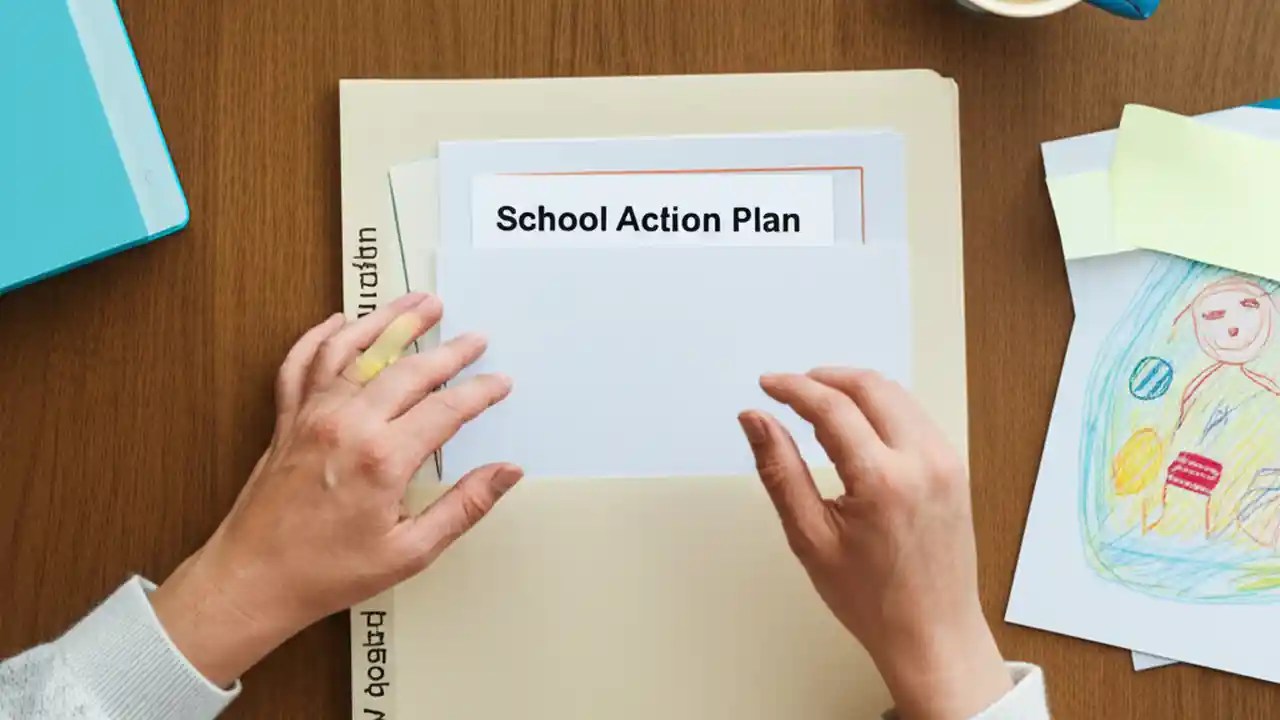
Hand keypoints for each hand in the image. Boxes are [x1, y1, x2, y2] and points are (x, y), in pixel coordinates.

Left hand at [150, 293, 521, 687]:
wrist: (251, 580)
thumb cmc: (326, 573)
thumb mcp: (410, 552)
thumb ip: (463, 507)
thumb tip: (506, 474)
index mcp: (383, 459)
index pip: (447, 409)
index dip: (480, 391)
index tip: (500, 382)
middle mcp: (347, 425)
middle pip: (408, 368)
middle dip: (447, 349)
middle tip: (473, 336)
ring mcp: (312, 416)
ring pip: (354, 349)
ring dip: (389, 320)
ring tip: (418, 302)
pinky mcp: (287, 420)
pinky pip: (301, 362)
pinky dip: (320, 336)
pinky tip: (340, 322)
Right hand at [739, 369, 1010, 719]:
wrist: (932, 634)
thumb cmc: (873, 600)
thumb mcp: (810, 538)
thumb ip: (780, 470)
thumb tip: (756, 420)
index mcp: (883, 481)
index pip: (831, 406)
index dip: (793, 388)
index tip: (769, 385)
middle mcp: (922, 462)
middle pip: (869, 386)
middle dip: (824, 378)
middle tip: (790, 389)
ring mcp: (946, 462)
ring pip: (897, 394)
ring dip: (855, 388)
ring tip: (819, 403)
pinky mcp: (956, 468)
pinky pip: (916, 416)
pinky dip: (882, 407)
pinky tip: (857, 424)